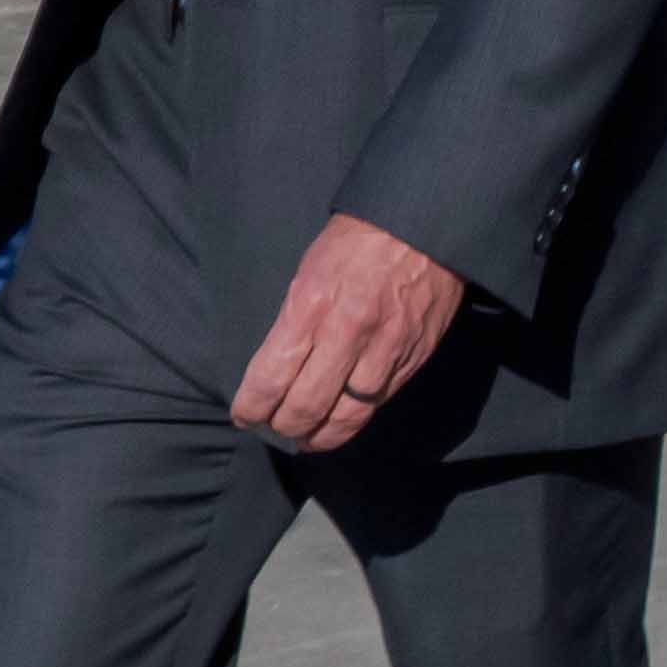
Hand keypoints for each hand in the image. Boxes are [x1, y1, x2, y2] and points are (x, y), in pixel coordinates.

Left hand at [231, 216, 466, 451]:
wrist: (422, 226)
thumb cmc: (355, 243)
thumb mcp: (308, 271)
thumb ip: (294, 321)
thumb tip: (275, 367)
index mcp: (310, 304)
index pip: (271, 375)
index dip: (252, 405)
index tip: (243, 416)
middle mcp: (346, 331)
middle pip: (307, 404)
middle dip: (284, 426)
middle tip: (274, 430)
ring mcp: (384, 348)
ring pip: (347, 414)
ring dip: (321, 435)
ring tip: (306, 439)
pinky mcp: (413, 357)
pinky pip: (379, 402)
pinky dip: (356, 418)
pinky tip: (340, 422)